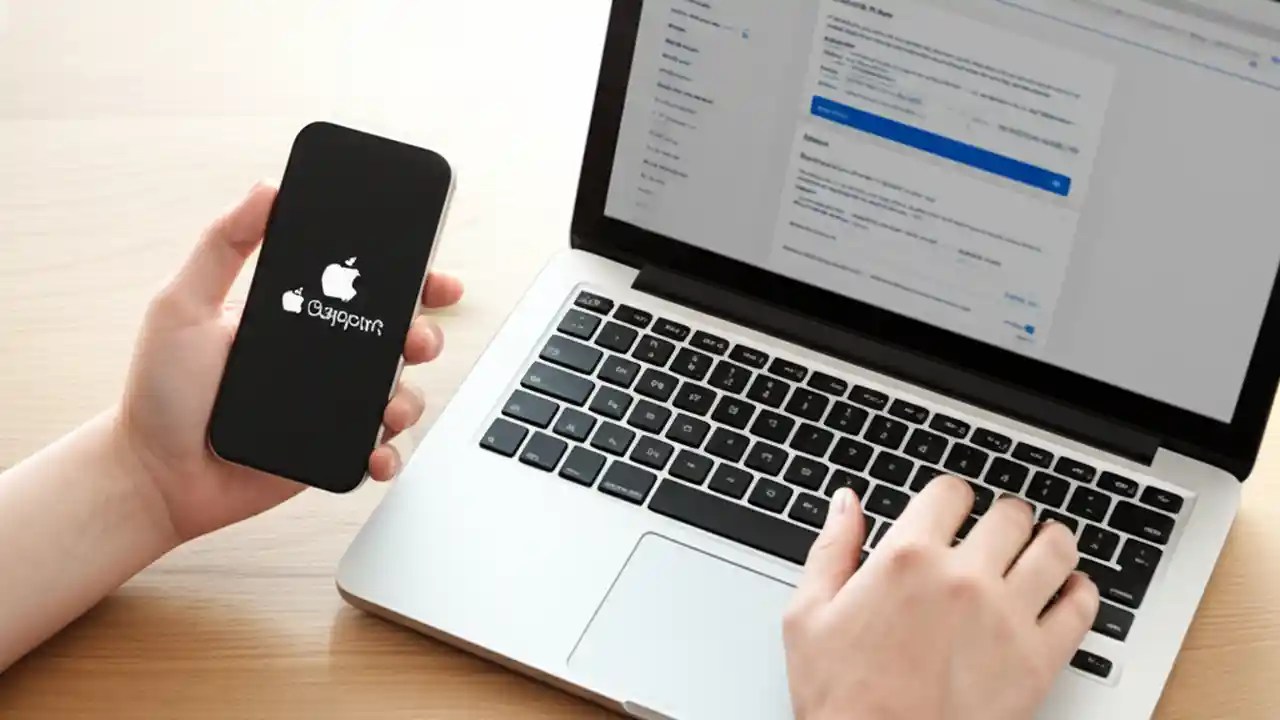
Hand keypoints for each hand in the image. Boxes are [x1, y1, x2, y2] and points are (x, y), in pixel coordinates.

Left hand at [115, 184, 463, 542]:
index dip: (408, 279)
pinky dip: (390, 452)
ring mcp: (331, 408)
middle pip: (397, 339)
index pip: (364, 290)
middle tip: (415, 338)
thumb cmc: (160, 393)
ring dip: (411, 395)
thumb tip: (268, 188)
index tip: (432, 273)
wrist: (154, 476)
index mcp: (298, 318)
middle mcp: (323, 361)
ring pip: (400, 393)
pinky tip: (375, 450)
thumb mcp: (183, 304)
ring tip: (390, 404)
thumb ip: (222, 244)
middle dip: (424, 334)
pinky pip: (380, 450)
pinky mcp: (332, 454)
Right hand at [783, 477, 1099, 719]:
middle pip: (1010, 514)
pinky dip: (1082, 592)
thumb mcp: (809, 614)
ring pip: (1056, 549)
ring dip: (1051, 540)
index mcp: (906, 559)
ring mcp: (1007, 617)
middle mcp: (963, 578)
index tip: (953, 509)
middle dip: (1004, 515)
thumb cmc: (842, 698)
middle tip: (1000, 529)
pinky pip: (1081, 608)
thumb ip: (832, 548)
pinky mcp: (1038, 660)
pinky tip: (1070, 590)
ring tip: (1043, 547)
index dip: (952, 496)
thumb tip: (846, 503)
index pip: (951, 492)